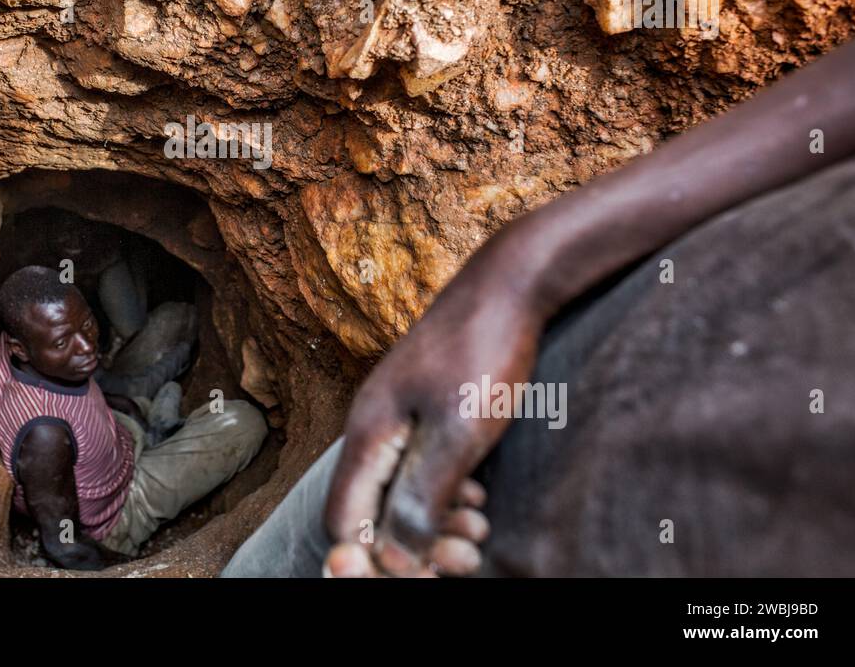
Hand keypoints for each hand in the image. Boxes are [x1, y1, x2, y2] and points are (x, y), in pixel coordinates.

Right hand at [324, 236, 547, 576]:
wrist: (511, 281)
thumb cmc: (484, 352)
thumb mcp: (460, 434)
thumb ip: (422, 496)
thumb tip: (394, 557)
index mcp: (368, 432)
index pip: (343, 518)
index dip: (372, 558)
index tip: (422, 573)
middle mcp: (373, 427)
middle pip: (371, 510)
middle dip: (413, 544)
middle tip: (466, 555)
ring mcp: (399, 416)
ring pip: (400, 491)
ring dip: (434, 522)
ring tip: (479, 526)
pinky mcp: (426, 409)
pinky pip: (421, 469)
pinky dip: (446, 495)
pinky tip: (478, 497)